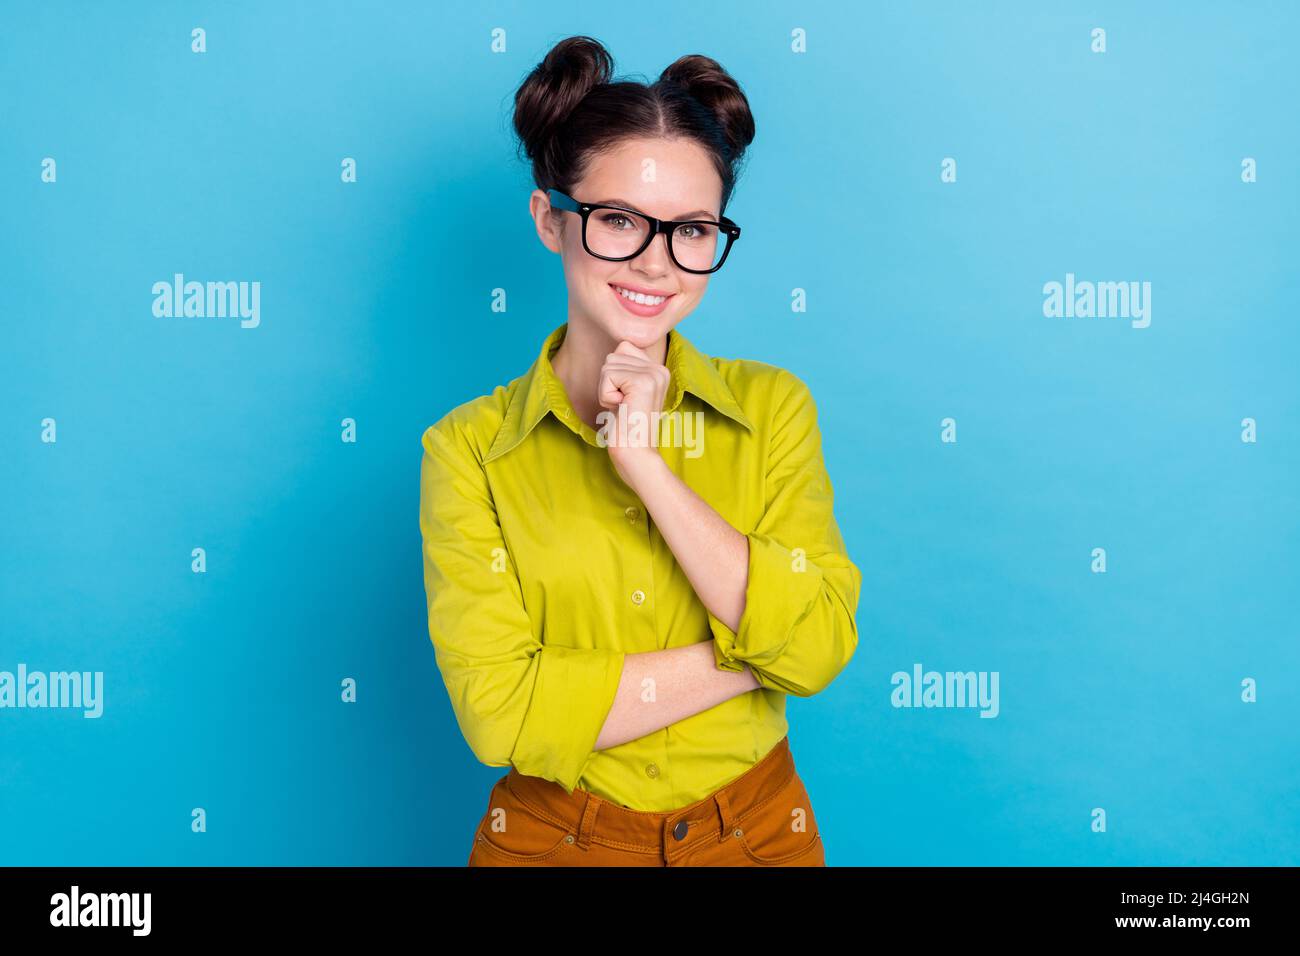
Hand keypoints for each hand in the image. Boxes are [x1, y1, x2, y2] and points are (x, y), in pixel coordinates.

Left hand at [597, 339, 670, 482]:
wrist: (636, 454)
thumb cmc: (626, 427)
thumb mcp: (626, 391)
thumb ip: (626, 368)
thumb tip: (620, 345)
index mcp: (659, 369)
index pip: (622, 347)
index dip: (613, 375)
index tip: (625, 398)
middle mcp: (660, 369)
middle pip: (613, 355)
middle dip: (608, 382)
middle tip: (623, 405)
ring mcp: (654, 375)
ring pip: (608, 365)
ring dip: (606, 390)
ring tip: (623, 408)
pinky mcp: (643, 382)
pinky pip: (607, 376)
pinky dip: (606, 395)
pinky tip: (621, 409)